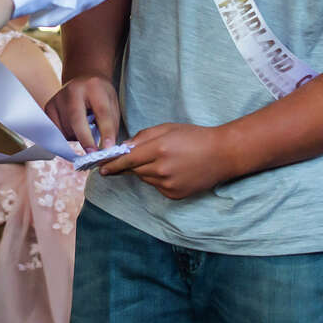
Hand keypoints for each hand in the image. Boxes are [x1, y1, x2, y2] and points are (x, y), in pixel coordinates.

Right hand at [44, 75, 120, 151]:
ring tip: (84, 128)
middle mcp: (72, 90)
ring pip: (66, 128)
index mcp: (94, 86)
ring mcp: (58, 98)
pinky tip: (73, 128)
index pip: (101, 112)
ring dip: (76, 137)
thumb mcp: (112, 105)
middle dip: (85, 139)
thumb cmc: (101, 96)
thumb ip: (110, 126)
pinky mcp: (48, 107)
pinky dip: (66, 136)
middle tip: (92, 154)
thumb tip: (106, 150)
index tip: (107, 149)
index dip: (105, 132)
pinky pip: (56, 131)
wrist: (84, 79)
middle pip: (76, 120)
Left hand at [99, 123, 234, 199]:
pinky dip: (158, 179)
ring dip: (146, 170)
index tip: (101, 168)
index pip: (127, 159)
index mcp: (159, 149)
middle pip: (134, 170)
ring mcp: (169, 184)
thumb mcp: (167, 128)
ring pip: (145, 178)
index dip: (112, 164)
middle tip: (138, 157)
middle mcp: (162, 169)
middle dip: (131, 164)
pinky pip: (156, 186)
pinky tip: (172, 170)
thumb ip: (142, 137)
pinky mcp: (175, 194)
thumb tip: (123, 148)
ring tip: (163, 159)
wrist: (222, 154)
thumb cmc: (194, 136)